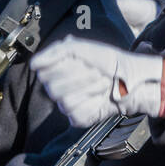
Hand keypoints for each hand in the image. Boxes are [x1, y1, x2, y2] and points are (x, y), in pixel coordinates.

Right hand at [31, 37, 161, 127]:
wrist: (130, 79)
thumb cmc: (109, 62)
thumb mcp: (83, 47)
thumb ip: (56, 51)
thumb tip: (34, 64)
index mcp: (56, 70)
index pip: (43, 72)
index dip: (63, 66)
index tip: (80, 60)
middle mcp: (58, 88)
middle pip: (52, 88)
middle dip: (79, 76)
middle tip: (96, 71)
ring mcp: (67, 104)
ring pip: (65, 100)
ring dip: (89, 88)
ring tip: (102, 82)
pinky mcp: (78, 118)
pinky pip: (76, 113)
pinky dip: (93, 103)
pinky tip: (101, 98)